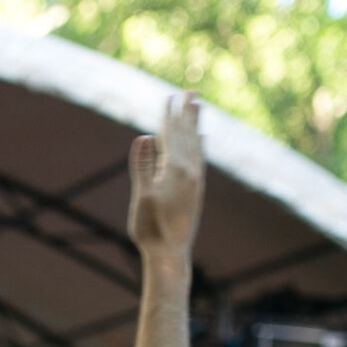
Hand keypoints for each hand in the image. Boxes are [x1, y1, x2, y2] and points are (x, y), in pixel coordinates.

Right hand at [127, 91, 204, 271]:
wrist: (170, 254)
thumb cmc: (151, 228)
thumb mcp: (142, 196)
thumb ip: (143, 166)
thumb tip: (145, 137)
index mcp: (175, 170)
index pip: (171, 135)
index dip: (169, 115)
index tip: (169, 96)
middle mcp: (190, 171)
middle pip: (187, 135)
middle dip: (187, 113)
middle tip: (190, 91)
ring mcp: (196, 181)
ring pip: (197, 145)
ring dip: (196, 125)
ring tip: (199, 107)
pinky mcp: (197, 191)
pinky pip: (201, 159)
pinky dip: (201, 145)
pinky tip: (203, 141)